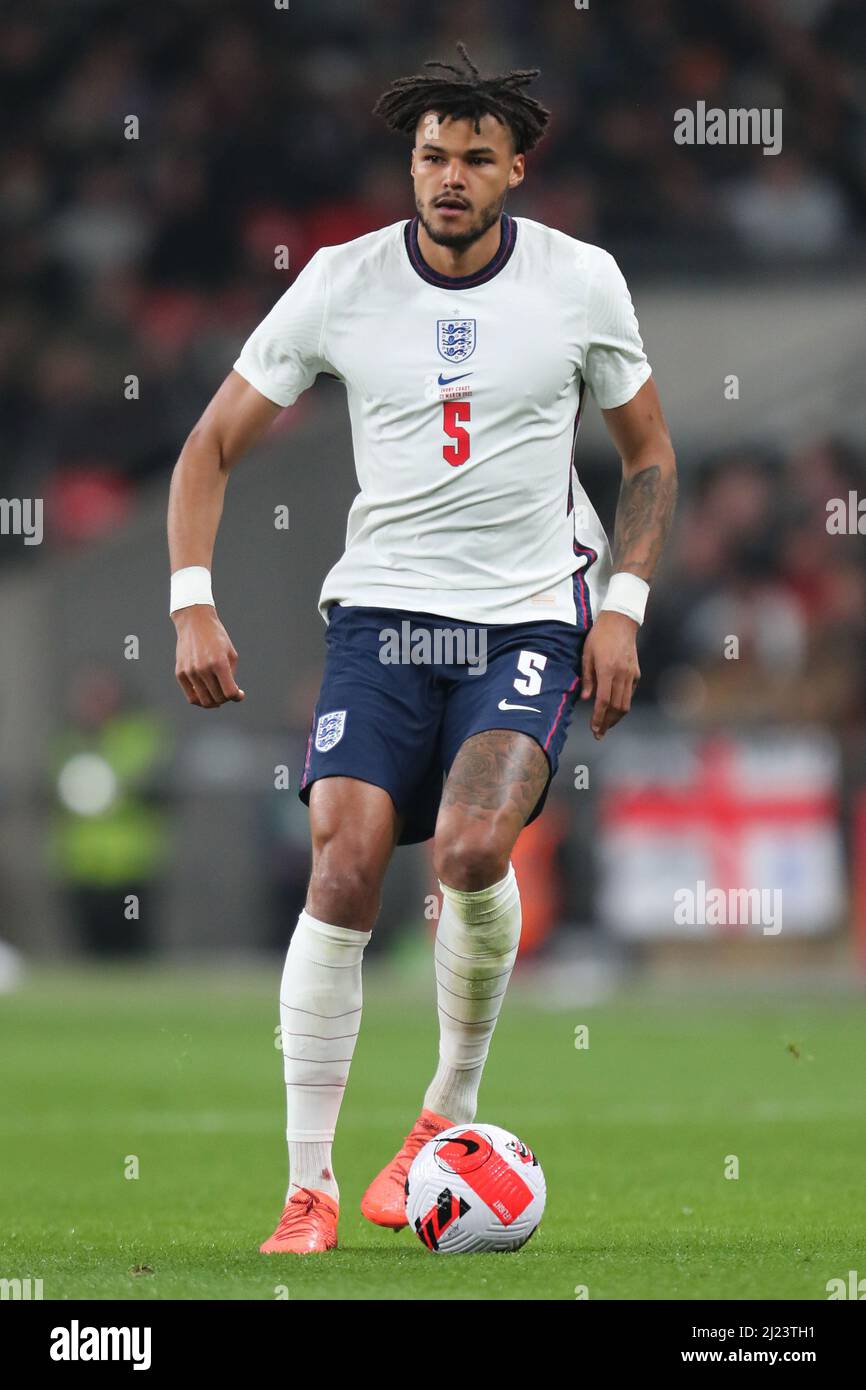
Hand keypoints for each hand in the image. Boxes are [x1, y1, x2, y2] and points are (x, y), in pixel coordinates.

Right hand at [173, 606, 244, 707]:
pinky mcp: (180, 673)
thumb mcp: (231, 654)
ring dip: (214, 702)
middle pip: (218, 698)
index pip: (229, 692)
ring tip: (218, 695)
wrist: (195, 622)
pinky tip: (207, 694)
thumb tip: (230, 696)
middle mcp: (203, 668)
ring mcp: (190, 672)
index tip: (239, 694)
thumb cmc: (217, 638)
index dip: (237, 697)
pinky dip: (201, 699)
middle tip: (228, 692)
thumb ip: (231, 676)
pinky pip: (191, 697)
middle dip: (226, 698)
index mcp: (219, 663)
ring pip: (204, 701)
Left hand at [580, 610, 639, 739]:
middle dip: (608, 723)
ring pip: (626, 703)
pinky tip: (614, 708)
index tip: (594, 729)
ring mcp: (631, 674)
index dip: (599, 718)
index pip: (603, 701)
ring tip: (606, 725)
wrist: (620, 621)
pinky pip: (630, 694)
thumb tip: (585, 699)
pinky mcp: (636, 672)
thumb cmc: (599, 636)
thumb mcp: (586, 654)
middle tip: (599, 733)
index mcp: (607, 670)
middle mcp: (621, 674)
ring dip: (616, 718)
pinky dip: (622, 704)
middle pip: (617, 707)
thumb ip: (586, 678)